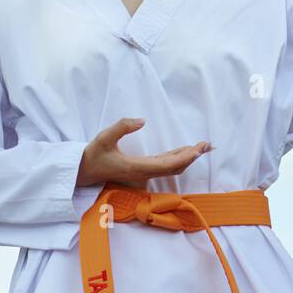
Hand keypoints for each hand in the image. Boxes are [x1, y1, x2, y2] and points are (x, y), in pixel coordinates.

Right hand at [75, 117, 210, 188]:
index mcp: (138, 167)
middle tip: (209, 145)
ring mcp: (145, 172)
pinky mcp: (143, 168)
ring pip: (172, 167)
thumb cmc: (93, 155)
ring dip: (188, 157)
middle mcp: (145, 172)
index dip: (185, 157)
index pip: (168, 164)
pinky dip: (179, 158)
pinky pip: (166, 165)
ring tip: (203, 147)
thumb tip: (142, 120)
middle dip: (192, 156)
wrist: (84, 171)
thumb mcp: (104, 137)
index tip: (198, 149)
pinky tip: (187, 151)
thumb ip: (122, 126)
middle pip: (175, 167)